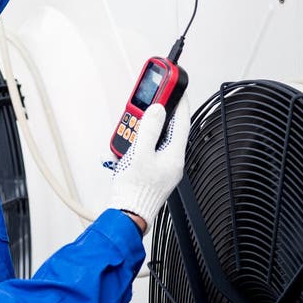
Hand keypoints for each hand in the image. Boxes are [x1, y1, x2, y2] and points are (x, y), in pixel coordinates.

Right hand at [110, 96, 189, 233]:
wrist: (126, 216)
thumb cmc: (134, 191)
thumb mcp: (139, 154)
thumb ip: (149, 129)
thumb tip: (157, 110)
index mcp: (174, 156)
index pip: (181, 121)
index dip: (179, 102)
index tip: (175, 87)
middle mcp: (170, 160)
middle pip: (165, 128)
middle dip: (150, 118)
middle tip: (142, 107)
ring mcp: (161, 166)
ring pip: (151, 138)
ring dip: (137, 133)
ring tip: (125, 134)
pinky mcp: (150, 170)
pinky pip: (143, 150)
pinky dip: (132, 146)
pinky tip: (121, 150)